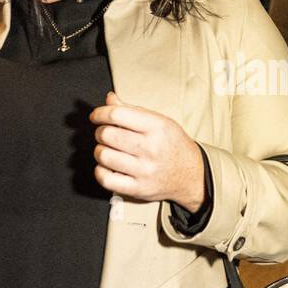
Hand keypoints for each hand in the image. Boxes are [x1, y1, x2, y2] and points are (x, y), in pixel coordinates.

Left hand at [89, 91, 205, 210]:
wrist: (191, 174)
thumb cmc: (173, 145)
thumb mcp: (160, 121)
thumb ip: (133, 110)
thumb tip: (110, 99)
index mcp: (157, 127)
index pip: (117, 114)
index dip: (100, 113)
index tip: (96, 116)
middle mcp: (151, 148)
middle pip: (107, 135)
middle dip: (101, 132)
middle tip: (106, 133)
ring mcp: (145, 171)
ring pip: (103, 155)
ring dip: (100, 150)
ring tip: (109, 149)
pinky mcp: (139, 189)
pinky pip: (106, 179)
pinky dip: (100, 170)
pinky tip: (107, 166)